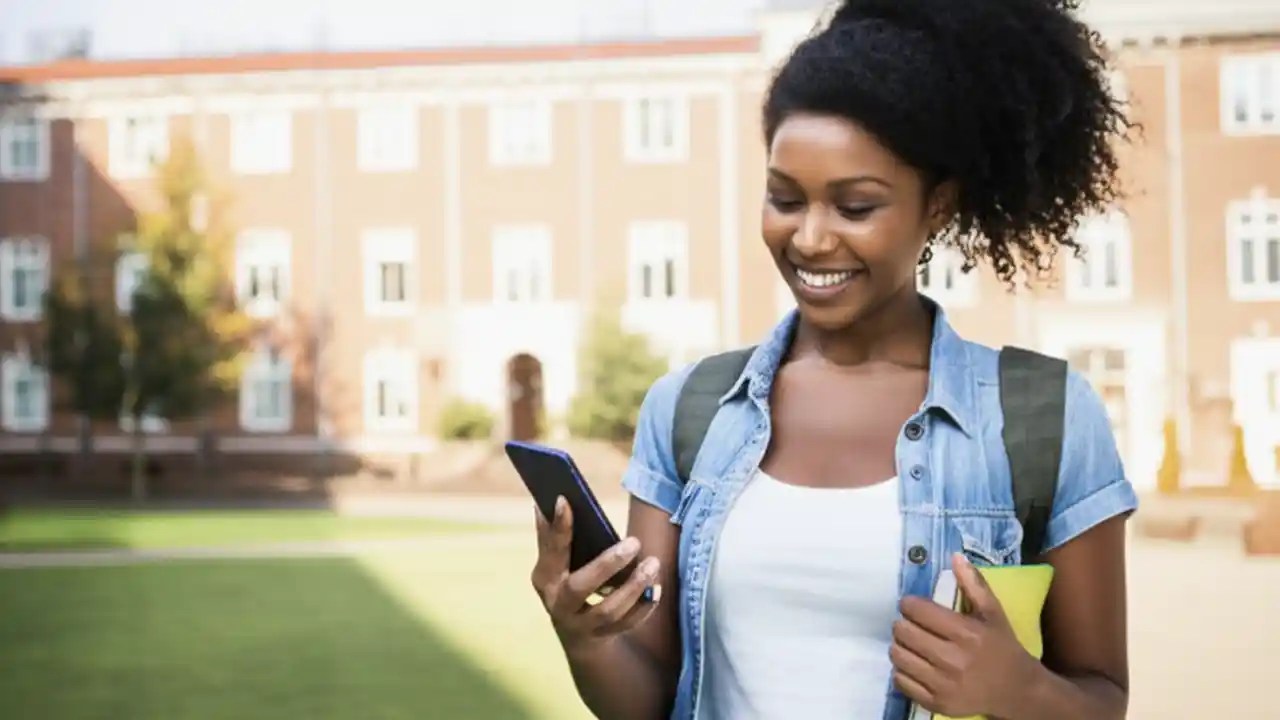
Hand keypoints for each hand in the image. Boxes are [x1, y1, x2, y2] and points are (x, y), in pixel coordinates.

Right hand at [530, 497, 662, 655]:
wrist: (575, 634)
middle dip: (608, 565)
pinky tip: (656, 588)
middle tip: (634, 543)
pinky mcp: (603, 636)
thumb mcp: (554, 563)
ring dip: (633, 587)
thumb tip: (546, 501)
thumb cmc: (566, 582)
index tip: (566, 501)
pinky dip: (644, 606)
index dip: (558, 527)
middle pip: (580, 587)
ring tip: (653, 564)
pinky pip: (626, 624)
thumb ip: (552, 536)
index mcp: (545, 577)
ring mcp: (580, 624)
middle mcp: (558, 603)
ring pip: (608, 610)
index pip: (551, 550)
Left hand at [891, 553, 1037, 718]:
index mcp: (967, 633)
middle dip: (903, 623)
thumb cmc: (1003, 647)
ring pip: (898, 656)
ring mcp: (943, 684)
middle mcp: (953, 660)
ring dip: (900, 645)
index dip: (910, 604)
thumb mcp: (993, 613)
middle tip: (911, 623)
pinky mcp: (936, 703)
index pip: (918, 611)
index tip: (913, 605)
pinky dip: (903, 670)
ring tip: (912, 642)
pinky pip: (900, 681)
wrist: (1017, 691)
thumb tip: (955, 556)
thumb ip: (974, 584)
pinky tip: (915, 663)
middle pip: (903, 632)